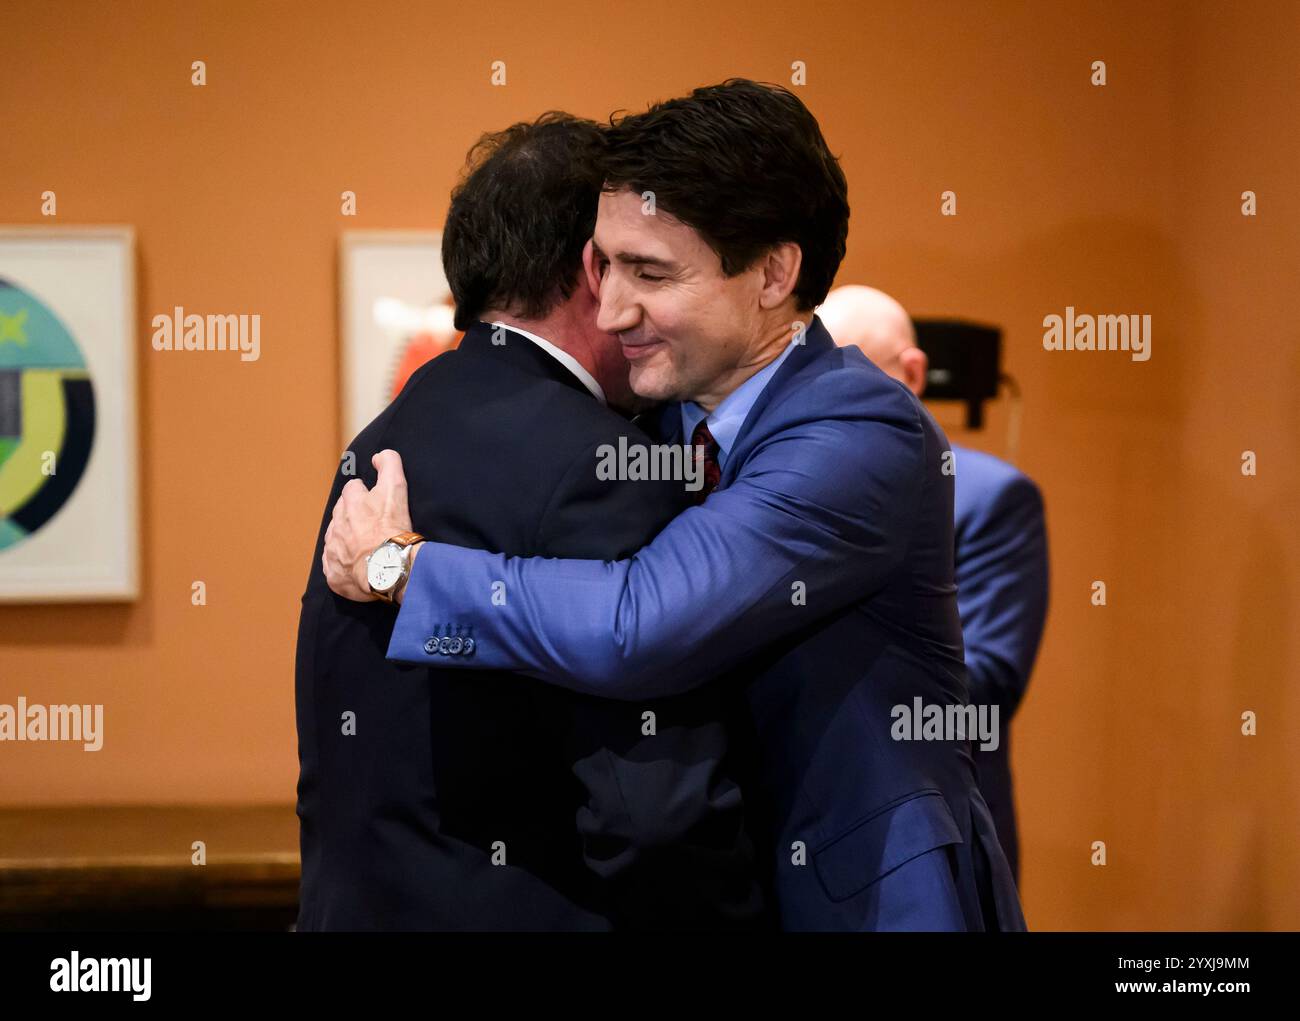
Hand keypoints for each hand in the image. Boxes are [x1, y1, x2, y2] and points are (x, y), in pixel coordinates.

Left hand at [322, 449, 412, 600]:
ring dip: (346, 540)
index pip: (352, 489)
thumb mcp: (396, 489)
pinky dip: (343, 565)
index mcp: (350, 503)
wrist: (389, 569)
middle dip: (352, 516)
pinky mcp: (333, 573)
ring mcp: (333, 550)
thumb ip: (389, 465)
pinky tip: (357, 566)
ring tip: (364, 546)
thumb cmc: (392, 530)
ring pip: (335, 539)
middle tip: (371, 525)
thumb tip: (379, 455)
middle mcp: (337, 525)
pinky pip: (334, 566)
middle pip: (341, 514)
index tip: (374, 502)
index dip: (364, 494)